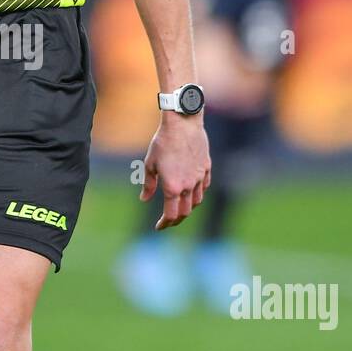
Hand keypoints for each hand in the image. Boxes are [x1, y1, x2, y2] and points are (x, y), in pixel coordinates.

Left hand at [140, 115, 210, 229]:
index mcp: (172, 187)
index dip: (165, 223)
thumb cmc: (162, 142)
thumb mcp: (150, 164)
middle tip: (168, 221)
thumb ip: (148, 185)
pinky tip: (192, 192)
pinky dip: (198, 193)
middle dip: (176, 219)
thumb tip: (144, 199)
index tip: (159, 226)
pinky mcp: (206, 168)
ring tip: (180, 207)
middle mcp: (188, 186)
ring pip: (197, 201)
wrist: (183, 124)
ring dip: (188, 207)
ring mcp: (200, 177)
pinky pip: (204, 187)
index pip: (171, 214)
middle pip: (185, 212)